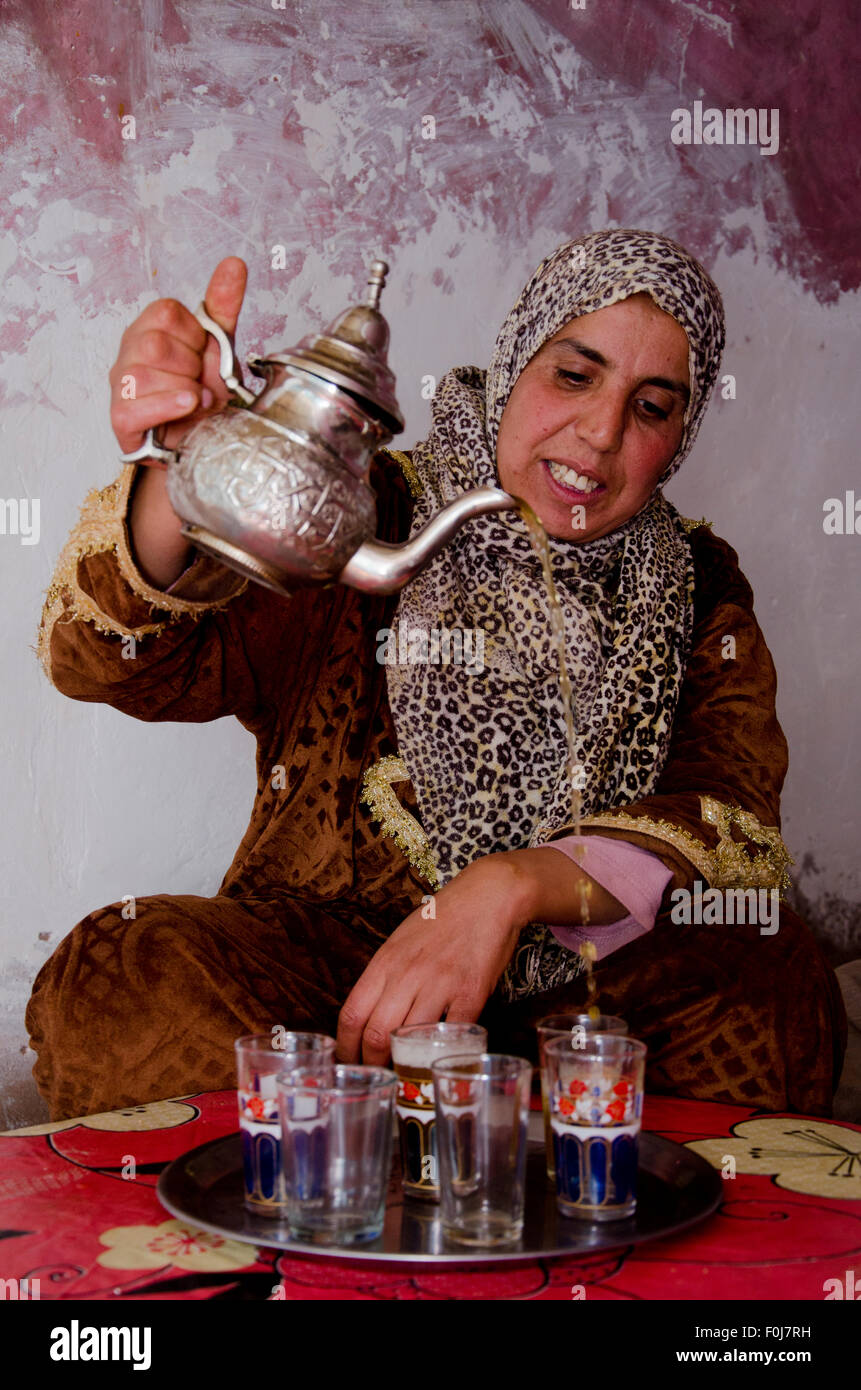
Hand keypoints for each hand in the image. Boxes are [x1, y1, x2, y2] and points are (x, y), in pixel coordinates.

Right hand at [109, 256, 247, 461]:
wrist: (203, 440)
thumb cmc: (204, 391)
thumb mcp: (219, 347)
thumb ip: (223, 305)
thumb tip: (235, 263)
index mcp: (150, 327)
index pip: (166, 313)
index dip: (195, 337)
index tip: (202, 355)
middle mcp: (129, 352)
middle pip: (153, 343)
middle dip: (189, 366)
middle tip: (199, 380)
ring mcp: (120, 385)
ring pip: (142, 374)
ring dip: (182, 389)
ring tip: (197, 399)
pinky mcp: (120, 419)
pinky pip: (134, 406)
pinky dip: (167, 405)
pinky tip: (187, 405)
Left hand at [336, 854, 533, 1065]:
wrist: (487, 897)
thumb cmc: (442, 919)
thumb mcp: (400, 941)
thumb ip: (385, 975)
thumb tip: (371, 1013)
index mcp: (385, 962)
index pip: (352, 1014)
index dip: (345, 1046)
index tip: (348, 1062)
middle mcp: (407, 974)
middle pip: (376, 1034)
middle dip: (372, 1064)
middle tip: (376, 1078)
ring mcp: (440, 984)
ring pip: (410, 1038)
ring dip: (405, 1064)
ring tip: (406, 1076)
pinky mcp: (471, 993)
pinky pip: (452, 1033)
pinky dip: (445, 1051)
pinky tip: (441, 1057)